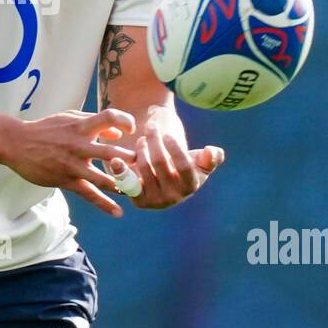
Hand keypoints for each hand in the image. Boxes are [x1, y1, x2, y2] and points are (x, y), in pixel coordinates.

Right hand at [0, 108, 139, 217]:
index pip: (109, 117)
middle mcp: (79, 145)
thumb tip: (119, 134)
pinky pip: (89, 194)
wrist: (17, 143)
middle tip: (147, 164)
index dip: (125, 120)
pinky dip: (104, 204)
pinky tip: (118, 212)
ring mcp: (73, 164)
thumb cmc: (46, 128)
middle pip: (112, 152)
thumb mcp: (70, 118)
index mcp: (81, 125)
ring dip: (123, 184)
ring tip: (138, 189)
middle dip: (132, 160)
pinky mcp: (66, 180)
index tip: (133, 128)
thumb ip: (95, 123)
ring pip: (104, 178)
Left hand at [105, 117, 223, 209]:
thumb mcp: (200, 161)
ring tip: (142, 139)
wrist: (166, 181)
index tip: (167, 134)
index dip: (175, 148)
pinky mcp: (139, 201)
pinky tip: (115, 160)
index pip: (183, 165)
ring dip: (141, 149)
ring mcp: (155, 200)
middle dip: (154, 141)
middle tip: (150, 127)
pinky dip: (121, 171)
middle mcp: (174, 197)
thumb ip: (212, 157)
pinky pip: (128, 184)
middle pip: (161, 163)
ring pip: (144, 169)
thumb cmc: (185, 165)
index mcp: (191, 185)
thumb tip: (212, 152)